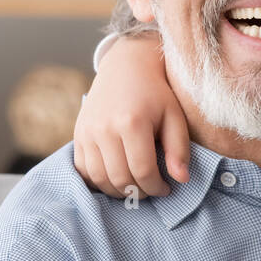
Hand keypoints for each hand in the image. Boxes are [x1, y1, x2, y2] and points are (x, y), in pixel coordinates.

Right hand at [73, 35, 189, 197]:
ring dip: (119, 191)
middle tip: (152, 190)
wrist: (126, 68)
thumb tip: (182, 180)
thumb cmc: (156, 94)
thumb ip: (179, 149)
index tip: (167, 189)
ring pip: (99, 179)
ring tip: (137, 187)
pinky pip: (83, 170)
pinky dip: (99, 181)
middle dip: (139, 192)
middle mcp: (104, 129)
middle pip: (120, 179)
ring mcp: (87, 133)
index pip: (142, 171)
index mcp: (132, 123)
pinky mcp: (78, 135)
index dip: (156, 187)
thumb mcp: (175, 117)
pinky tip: (117, 179)